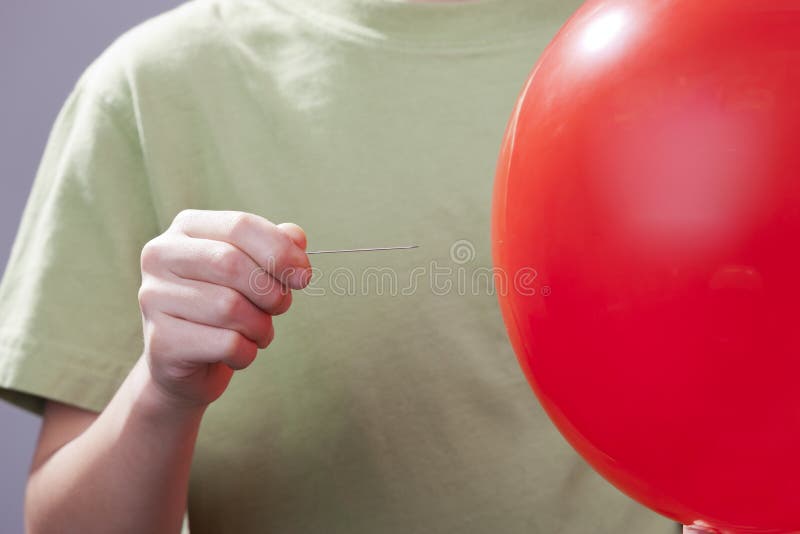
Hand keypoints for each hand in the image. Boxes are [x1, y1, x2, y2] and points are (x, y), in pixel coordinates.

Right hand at [137, 210, 309, 407]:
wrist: (190, 364)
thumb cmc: (227, 305)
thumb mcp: (255, 270)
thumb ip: (277, 247)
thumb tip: (296, 237)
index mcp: (186, 228)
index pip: (240, 225)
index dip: (281, 250)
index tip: (304, 276)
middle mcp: (160, 256)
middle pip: (232, 264)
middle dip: (271, 291)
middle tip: (280, 307)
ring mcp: (153, 298)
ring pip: (229, 307)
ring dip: (261, 326)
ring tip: (259, 332)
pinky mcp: (160, 341)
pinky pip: (225, 344)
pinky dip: (247, 352)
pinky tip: (239, 352)